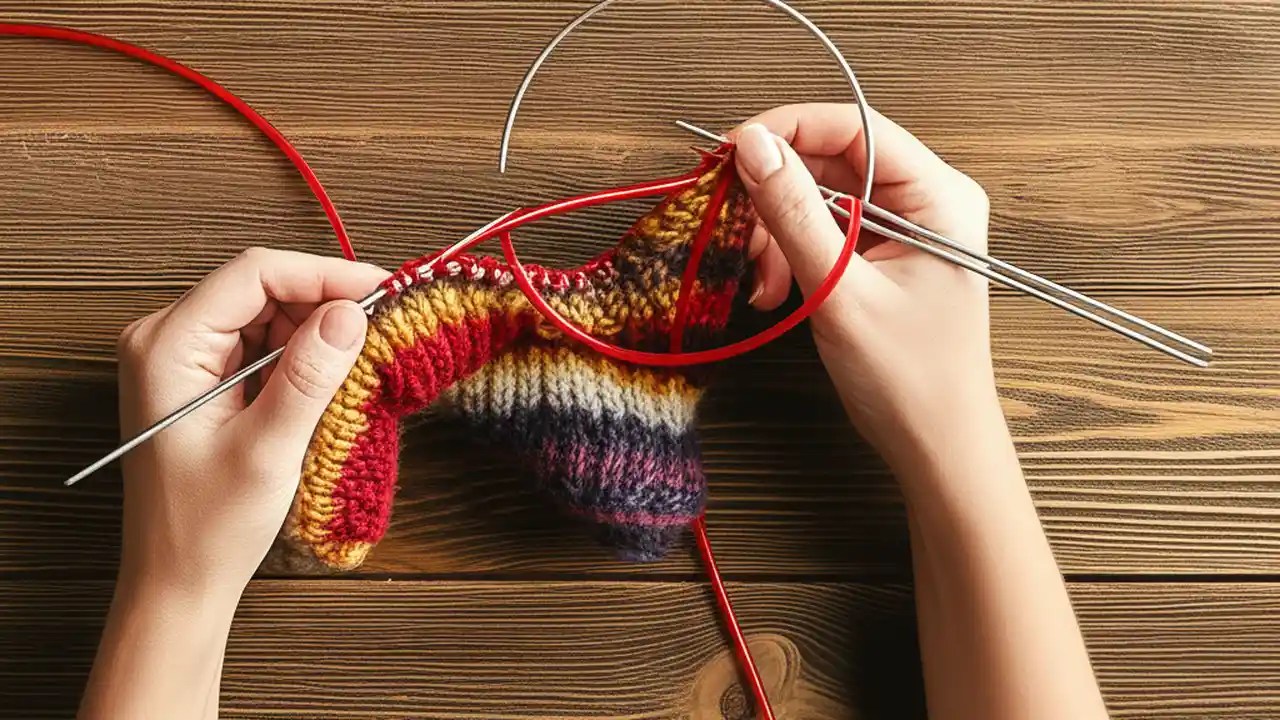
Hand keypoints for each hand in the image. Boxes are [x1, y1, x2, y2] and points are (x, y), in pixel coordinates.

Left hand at [114, 248, 386, 598]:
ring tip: (363, 354)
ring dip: (316, 328)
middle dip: (325, 300)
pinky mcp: (202, 379)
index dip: (324, 274)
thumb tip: (350, 314)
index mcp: (166, 347)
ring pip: (266, 313)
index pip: (254, 274)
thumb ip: (308, 376)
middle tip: (384, 323)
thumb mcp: (267, 450)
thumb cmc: (207, 527)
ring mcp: (182, 358)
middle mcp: (166, 340)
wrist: (177, 580)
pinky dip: (301, 353)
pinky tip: (332, 375)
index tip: (382, 290)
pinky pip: (260, 343)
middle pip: (260, 287)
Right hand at [730, 103, 994, 472]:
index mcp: (939, 196)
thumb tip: (752, 147)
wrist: (936, 447)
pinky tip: (771, 290)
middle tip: (731, 221)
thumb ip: (793, 214)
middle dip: (775, 192)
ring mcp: (903, 229)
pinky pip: (823, 231)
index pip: (856, 127)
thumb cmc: (910, 378)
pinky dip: (788, 254)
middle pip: (832, 160)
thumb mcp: (841, 291)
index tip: (731, 150)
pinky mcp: (881, 256)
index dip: (788, 129)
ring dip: (775, 231)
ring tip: (759, 280)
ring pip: (819, 198)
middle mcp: (926, 201)